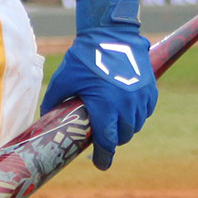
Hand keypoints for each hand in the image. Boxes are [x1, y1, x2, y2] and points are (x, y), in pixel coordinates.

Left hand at [41, 0, 156, 169]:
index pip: (106, 141)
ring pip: (136, 125)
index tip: (99, 164)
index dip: (103, 156)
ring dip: (125, 128)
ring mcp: (141, 98)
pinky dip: (136, 115)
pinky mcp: (150, 90)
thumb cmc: (85, 57)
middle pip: (123, 136)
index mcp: (105, 106)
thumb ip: (54, 99)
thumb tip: (46, 113)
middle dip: (112, 140)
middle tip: (100, 137)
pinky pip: (145, 111)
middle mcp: (126, 106)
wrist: (112, 33)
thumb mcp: (64, 78)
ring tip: (112, 122)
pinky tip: (125, 110)